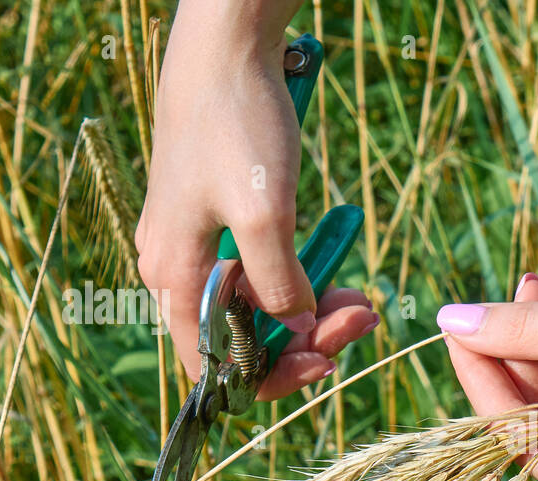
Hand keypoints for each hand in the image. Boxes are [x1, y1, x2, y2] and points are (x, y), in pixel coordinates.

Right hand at [135, 2, 376, 399]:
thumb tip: (296, 331)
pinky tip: (338, 274)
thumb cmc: (237, 124)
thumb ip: (279, 285)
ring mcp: (197, 243)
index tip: (326, 360)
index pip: (214, 367)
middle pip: (243, 338)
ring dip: (311, 311)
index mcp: (174, 276)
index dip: (270, 377)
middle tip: (362, 315)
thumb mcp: (264, 215)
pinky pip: (262, 271)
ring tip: (362, 298)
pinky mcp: (220, 220)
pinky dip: (302, 279)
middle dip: (306, 337)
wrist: (227, 46)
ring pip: (258, 306)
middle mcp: (178, 267)